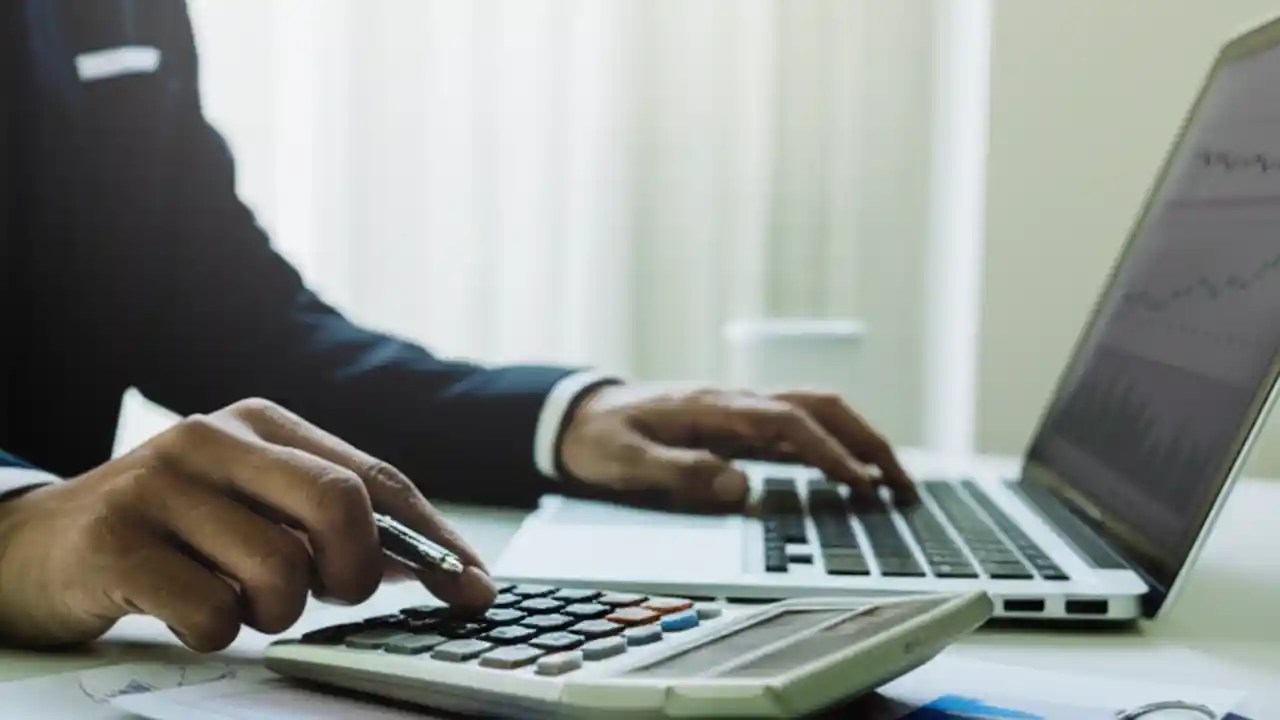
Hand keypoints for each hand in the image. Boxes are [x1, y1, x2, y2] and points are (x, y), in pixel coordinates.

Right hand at [0, 399, 494, 651]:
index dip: (436, 541)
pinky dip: (217, 633)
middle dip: (358, 571)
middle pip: (342, 507)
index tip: (474, 589)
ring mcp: (162, 486)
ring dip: (275, 610)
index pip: (376, 478)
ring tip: (237, 597)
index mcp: (262, 421)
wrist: (35, 543)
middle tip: (333, 594)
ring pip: (282, 571)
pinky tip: (186, 610)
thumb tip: (437, 564)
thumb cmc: (170, 528)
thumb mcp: (251, 501)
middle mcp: (215, 438)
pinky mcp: (117, 544)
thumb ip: (332, 521)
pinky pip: (214, 614)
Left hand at [559, 384, 913, 510]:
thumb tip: (742, 486)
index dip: (830, 454)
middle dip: (866, 441)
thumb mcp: (626, 462)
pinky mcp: (736, 422)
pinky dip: (832, 444)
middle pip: (818, 407)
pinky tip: (847, 473)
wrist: (576, 414)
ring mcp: (739, 409)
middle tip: (903, 483)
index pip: (789, 424)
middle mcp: (735, 401)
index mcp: (714, 408)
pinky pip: (796, 425)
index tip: (862, 486)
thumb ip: (680, 473)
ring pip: (814, 410)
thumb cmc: (599, 438)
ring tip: (891, 480)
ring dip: (857, 439)